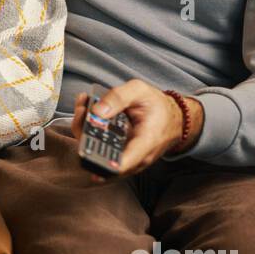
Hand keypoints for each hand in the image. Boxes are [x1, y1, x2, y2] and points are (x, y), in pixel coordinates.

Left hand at [70, 79, 202, 178]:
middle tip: (82, 111)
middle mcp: (135, 157)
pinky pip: (99, 148)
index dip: (101, 162)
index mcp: (146, 142)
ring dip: (85, 132)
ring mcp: (126, 158)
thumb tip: (96, 111)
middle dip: (86, 136)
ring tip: (83, 107)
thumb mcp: (140, 91)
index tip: (86, 151)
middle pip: (102, 158)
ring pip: (97, 154)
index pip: (122, 163)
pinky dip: (89, 132)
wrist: (172, 119)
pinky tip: (85, 112)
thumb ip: (118, 97)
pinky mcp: (119, 155)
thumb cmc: (158, 106)